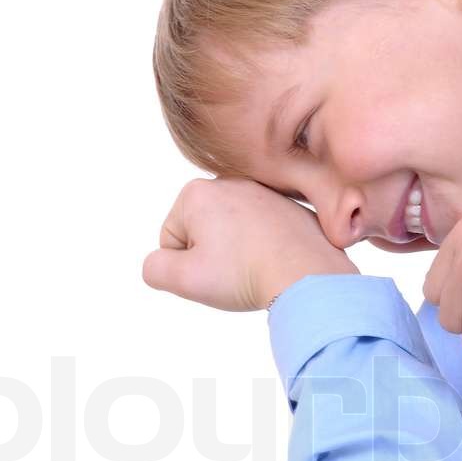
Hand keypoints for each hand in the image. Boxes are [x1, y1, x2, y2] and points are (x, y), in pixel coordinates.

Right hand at [142, 177, 357, 311]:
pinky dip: (265, 249)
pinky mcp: (290, 206)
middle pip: (203, 233)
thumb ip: (155, 269)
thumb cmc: (243, 274)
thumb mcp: (184, 279)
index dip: (186, 265)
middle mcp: (229, 182)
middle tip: (235, 272)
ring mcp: (263, 192)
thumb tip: (157, 263)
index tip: (214, 270)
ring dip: (239, 254)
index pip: (172, 240)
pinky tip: (276, 263)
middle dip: (212, 256)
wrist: (306, 273)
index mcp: (196, 192)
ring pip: (234, 234)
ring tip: (256, 268)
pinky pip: (264, 233)